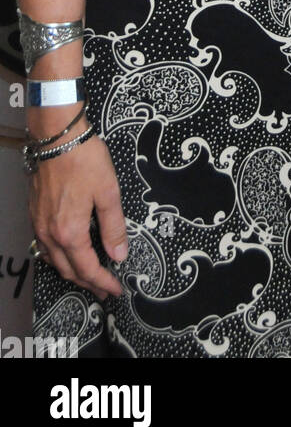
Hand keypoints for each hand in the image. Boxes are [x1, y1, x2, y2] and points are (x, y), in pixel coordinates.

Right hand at [29, 133, 127, 302]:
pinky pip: (44, 246)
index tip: (116, 289)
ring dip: (72, 272)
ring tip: (89, 276)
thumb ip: (113, 226)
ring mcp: (39, 224)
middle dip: (88, 283)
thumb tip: (119, 254)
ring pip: (54, 260)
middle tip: (105, 289)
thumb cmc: (84, 160)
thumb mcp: (108, 192)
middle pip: (68, 270)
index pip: (88, 269)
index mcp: (69, 232)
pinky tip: (67, 253)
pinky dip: (58, 257)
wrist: (57, 136)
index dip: (103, 282)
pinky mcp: (35, 213)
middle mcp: (50, 233)